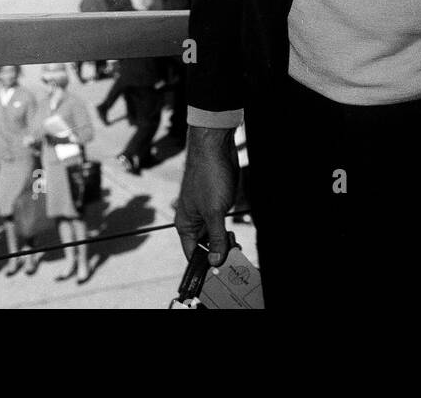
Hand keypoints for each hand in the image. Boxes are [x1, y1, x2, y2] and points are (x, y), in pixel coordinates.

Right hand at [174, 126, 237, 266]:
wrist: (215, 148)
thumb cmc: (208, 176)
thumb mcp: (214, 212)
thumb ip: (216, 238)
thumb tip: (216, 261)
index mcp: (185, 224)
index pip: (192, 254)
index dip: (204, 264)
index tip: (219, 272)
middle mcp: (193, 220)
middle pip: (205, 246)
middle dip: (218, 252)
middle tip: (234, 255)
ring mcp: (205, 212)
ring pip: (214, 236)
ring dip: (224, 242)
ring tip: (235, 245)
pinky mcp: (216, 204)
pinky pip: (220, 224)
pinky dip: (227, 231)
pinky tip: (234, 234)